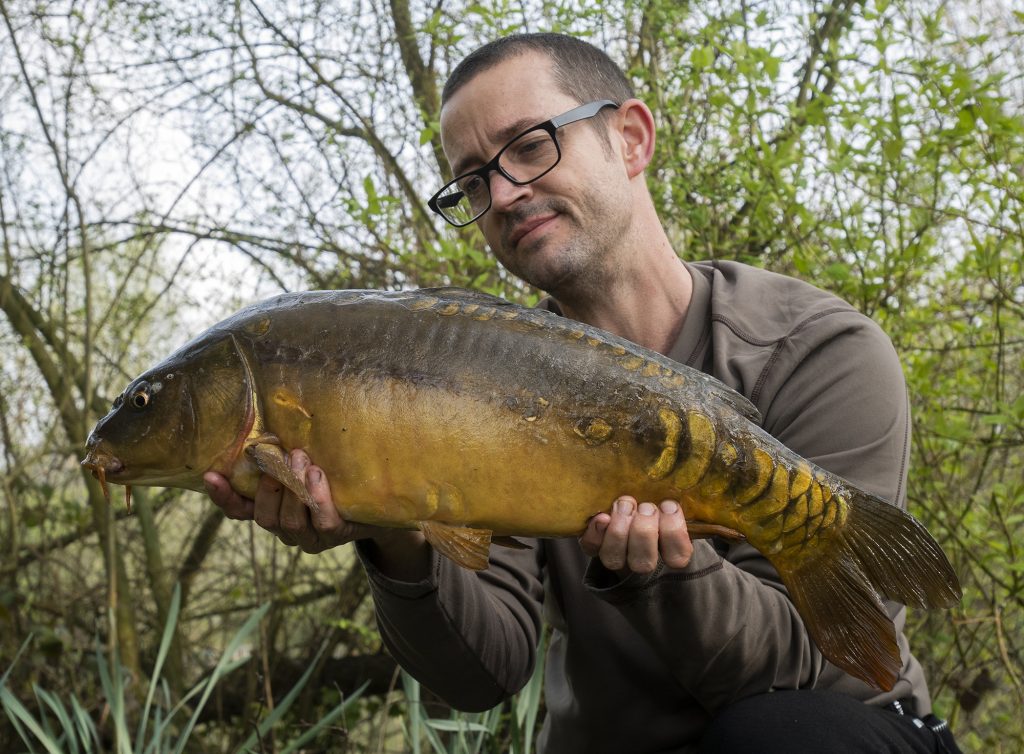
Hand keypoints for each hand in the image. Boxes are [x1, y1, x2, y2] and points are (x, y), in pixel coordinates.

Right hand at [203, 448, 378, 553]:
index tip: (210, 475)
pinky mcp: (334, 536)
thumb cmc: (334, 476)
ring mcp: (310, 538)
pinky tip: (317, 475)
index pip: (239, 511)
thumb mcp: (304, 464)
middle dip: (271, 486)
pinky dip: (317, 497)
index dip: (223, 497)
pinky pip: (322, 521)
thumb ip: (283, 457)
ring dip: (294, 489)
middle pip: (265, 518)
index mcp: (273, 511)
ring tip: (302, 460)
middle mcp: (286, 530)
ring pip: (291, 522)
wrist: (377, 500)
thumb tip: (267, 424)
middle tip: (282, 456)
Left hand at [579, 496, 692, 574]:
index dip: (674, 534)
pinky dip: (595, 532)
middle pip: (643, 562)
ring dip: (620, 531)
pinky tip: (602, 517)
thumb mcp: (669, 503)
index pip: (677, 558)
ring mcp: (615, 556)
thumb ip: (674, 503)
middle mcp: (641, 560)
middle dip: (644, 531)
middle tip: (646, 507)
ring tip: (625, 504)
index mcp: (669, 551)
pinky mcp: (593, 546)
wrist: (627, 500)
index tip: (669, 505)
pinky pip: (591, 546)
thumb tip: (672, 497)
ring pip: (614, 558)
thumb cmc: (656, 501)